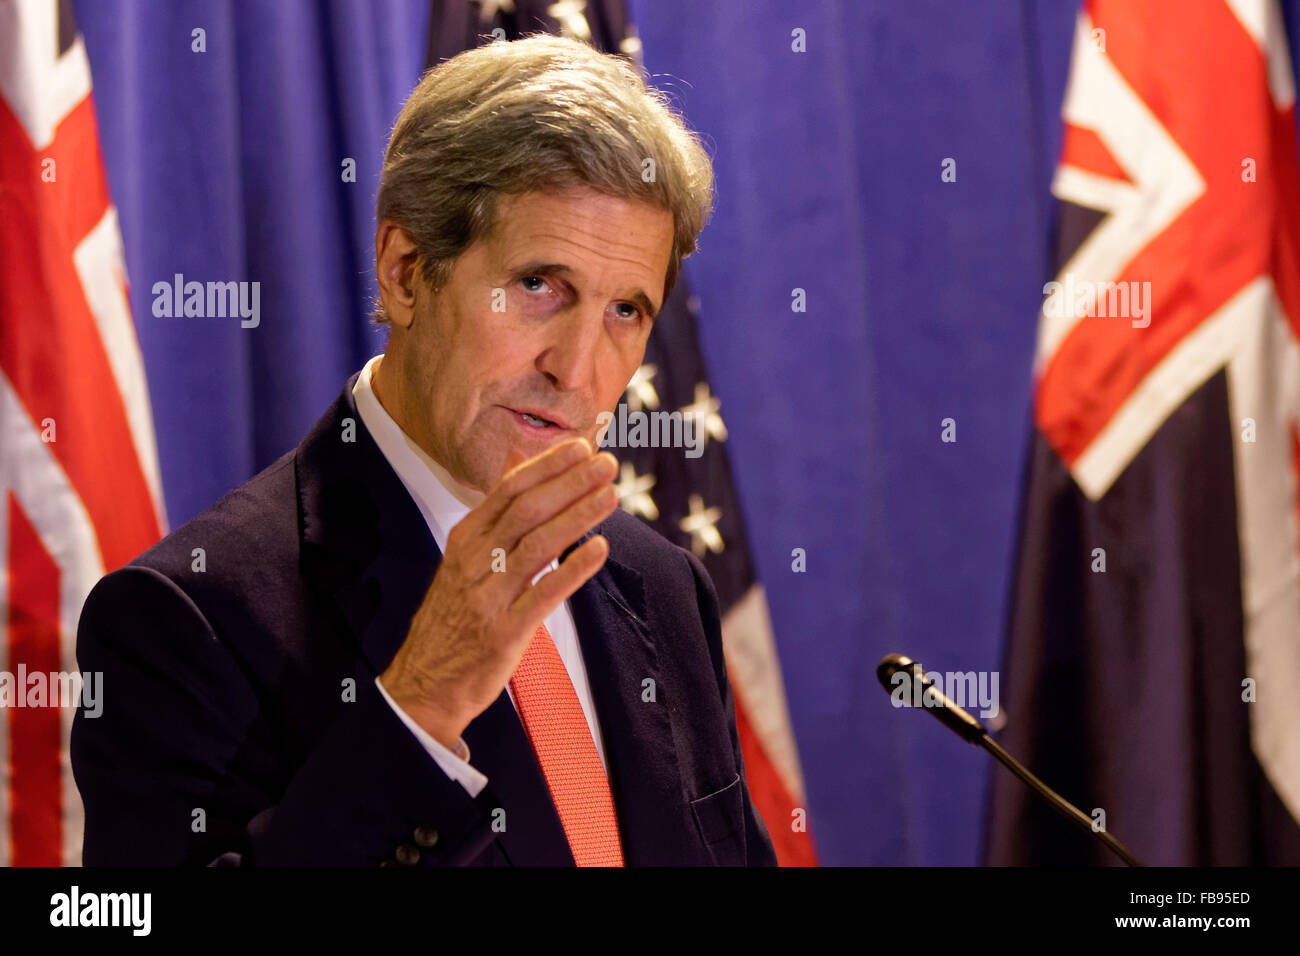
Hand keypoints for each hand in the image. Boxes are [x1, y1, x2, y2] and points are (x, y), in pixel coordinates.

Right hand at [379, 437, 618, 749]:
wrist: (425, 681)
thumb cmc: (455, 616)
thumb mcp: (465, 561)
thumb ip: (496, 520)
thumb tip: (520, 470)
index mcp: (465, 539)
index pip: (509, 490)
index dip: (547, 467)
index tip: (580, 447)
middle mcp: (474, 562)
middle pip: (526, 511)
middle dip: (570, 483)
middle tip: (606, 464)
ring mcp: (488, 596)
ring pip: (537, 545)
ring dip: (578, 516)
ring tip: (610, 495)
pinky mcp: (504, 631)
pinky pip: (543, 594)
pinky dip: (573, 570)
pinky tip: (599, 550)